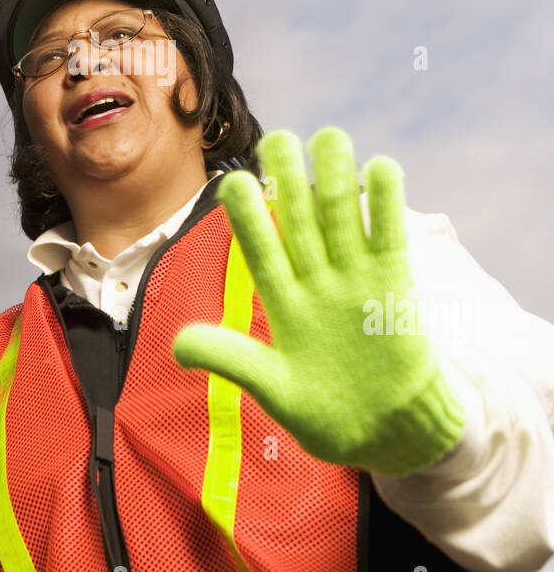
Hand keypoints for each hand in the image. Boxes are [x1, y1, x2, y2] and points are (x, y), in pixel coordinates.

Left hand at [173, 126, 464, 475]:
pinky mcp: (394, 288)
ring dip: (336, 179)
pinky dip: (387, 206)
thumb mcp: (274, 390)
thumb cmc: (327, 416)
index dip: (249, 218)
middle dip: (290, 180)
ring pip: (343, 220)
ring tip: (328, 137)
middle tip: (278, 137)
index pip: (261, 251)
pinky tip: (381, 168)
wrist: (388, 434)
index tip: (234, 182)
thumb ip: (233, 360)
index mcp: (283, 304)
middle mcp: (317, 283)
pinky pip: (389, 239)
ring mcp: (355, 282)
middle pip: (300, 222)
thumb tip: (177, 347)